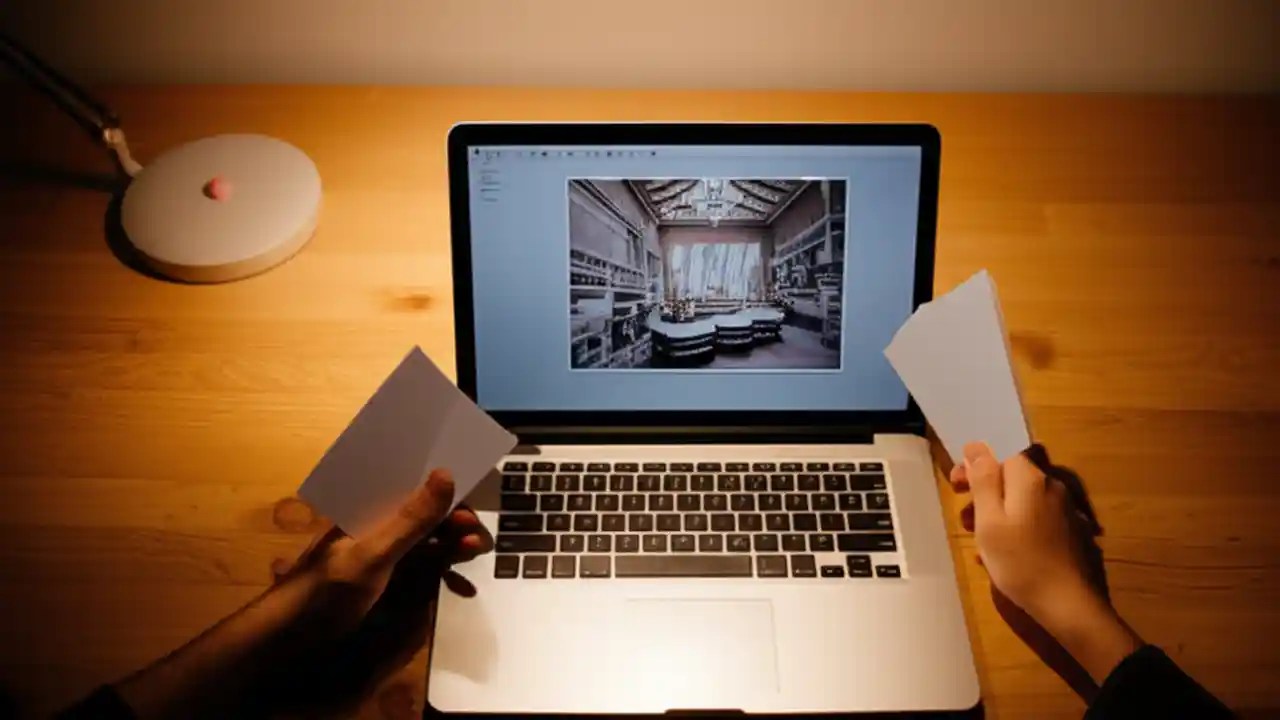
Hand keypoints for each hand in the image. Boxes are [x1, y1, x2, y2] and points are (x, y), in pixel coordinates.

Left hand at [115, 468, 492, 719]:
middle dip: (455, 522)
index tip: (468, 506)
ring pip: (430, 541)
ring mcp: (383, 554)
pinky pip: (425, 569)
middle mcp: (376, 525)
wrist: (291, 640)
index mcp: (366, 508)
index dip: (444, 492)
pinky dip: (445, 574)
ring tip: (474, 555)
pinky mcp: (388, 581)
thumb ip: (409, 519)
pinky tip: (461, 587)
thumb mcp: (372, 554)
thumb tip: (444, 473)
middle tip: (477, 539)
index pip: (411, 485)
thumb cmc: (325, 591)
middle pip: (426, 513)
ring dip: (455, 547)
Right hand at [949, 443, 1094, 618]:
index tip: (957, 487)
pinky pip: (1036, 520)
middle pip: (1012, 478)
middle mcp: (1052, 487)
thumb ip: (983, 480)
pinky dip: (1016, 529)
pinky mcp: (1071, 533)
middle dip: (985, 493)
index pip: (1001, 454)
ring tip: (980, 541)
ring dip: (998, 513)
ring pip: (1023, 501)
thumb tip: (977, 446)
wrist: (1068, 603)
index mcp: (1030, 480)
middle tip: (965, 518)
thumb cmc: (1020, 561)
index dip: (976, 466)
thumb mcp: (989, 520)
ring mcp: (1065, 511)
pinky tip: (1003, 554)